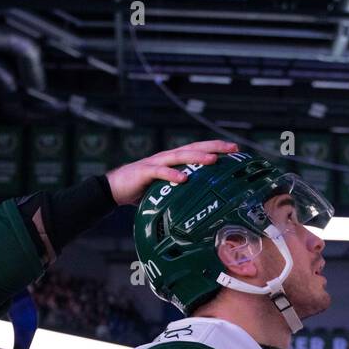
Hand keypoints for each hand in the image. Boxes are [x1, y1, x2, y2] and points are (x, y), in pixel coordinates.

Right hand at [105, 140, 239, 204]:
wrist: (113, 189)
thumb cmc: (141, 190)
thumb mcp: (165, 189)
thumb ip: (181, 190)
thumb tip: (202, 200)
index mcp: (173, 160)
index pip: (198, 149)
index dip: (216, 147)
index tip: (235, 149)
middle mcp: (166, 157)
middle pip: (193, 148)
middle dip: (214, 147)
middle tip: (232, 149)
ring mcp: (155, 162)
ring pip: (179, 156)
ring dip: (197, 158)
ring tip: (213, 160)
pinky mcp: (143, 172)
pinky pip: (159, 172)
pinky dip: (171, 174)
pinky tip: (183, 178)